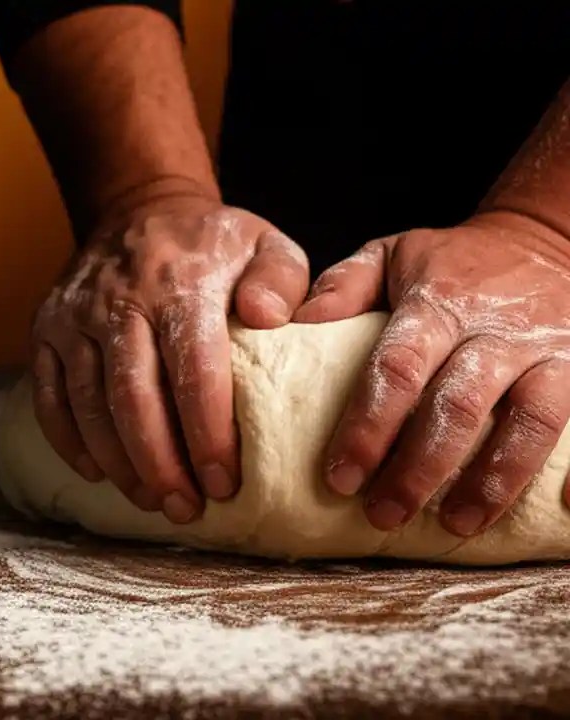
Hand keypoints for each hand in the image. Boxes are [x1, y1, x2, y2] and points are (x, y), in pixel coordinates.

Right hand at [31, 194, 309, 522]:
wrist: (136, 209)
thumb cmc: (210, 245)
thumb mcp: (264, 244)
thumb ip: (283, 280)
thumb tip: (270, 319)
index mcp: (179, 282)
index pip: (192, 370)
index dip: (207, 434)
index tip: (224, 483)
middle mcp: (119, 299)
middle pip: (133, 398)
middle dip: (160, 463)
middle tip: (186, 508)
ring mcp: (74, 316)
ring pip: (88, 404)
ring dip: (119, 463)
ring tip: (153, 500)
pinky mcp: (45, 329)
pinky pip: (49, 396)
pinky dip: (69, 441)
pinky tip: (99, 474)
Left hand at [295, 212, 569, 536]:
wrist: (547, 240)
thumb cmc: (453, 263)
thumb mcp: (393, 255)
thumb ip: (344, 287)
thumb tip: (292, 323)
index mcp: (440, 303)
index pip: (398, 368)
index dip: (369, 426)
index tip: (340, 477)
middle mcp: (498, 330)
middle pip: (459, 406)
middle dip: (419, 468)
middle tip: (383, 514)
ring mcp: (554, 351)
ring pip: (533, 421)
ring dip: (495, 480)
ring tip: (457, 526)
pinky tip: (563, 508)